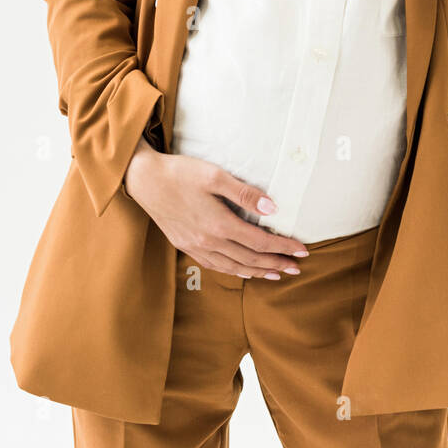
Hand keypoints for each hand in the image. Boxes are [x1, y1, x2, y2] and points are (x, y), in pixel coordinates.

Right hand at [124, 140, 308, 278]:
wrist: (144, 180)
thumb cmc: (180, 173)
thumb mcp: (214, 175)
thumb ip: (244, 193)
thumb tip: (272, 207)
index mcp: (219, 225)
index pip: (260, 242)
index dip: (284, 247)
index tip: (303, 251)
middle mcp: (208, 242)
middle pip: (250, 259)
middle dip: (276, 264)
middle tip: (297, 268)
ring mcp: (196, 247)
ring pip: (234, 268)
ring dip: (258, 272)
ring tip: (277, 274)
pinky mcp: (186, 246)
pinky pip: (215, 266)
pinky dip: (234, 272)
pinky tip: (244, 272)